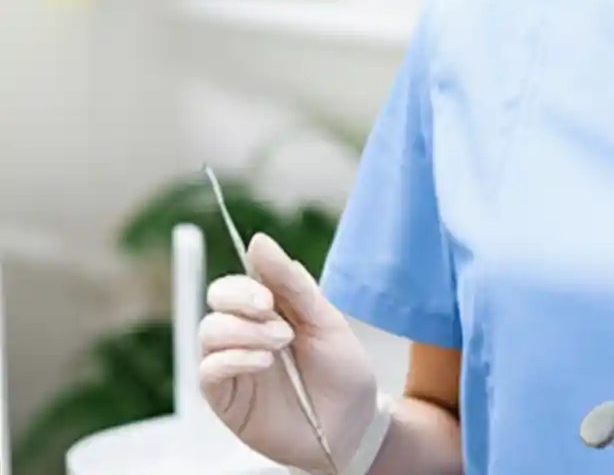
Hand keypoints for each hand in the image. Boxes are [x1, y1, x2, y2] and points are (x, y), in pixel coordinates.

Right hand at [199, 233, 377, 472]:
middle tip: (269, 308)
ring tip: (280, 342)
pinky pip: (208, 370)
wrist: (353, 425)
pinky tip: (262, 362)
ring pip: (209, 331)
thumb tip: (258, 240)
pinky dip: (233, 358)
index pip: (239, 281)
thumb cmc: (342, 371)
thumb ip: (291, 283)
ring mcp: (233, 364)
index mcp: (270, 310)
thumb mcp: (325, 320)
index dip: (247, 280)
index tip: (269, 294)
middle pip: (216, 299)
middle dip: (239, 297)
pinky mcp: (226, 398)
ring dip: (244, 330)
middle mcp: (246, 333)